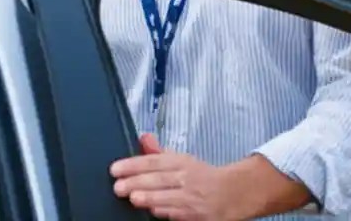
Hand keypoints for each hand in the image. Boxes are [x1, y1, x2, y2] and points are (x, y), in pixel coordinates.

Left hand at [109, 134, 312, 220]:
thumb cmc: (203, 177)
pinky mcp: (199, 216)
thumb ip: (159, 152)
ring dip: (151, 198)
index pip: (154, 160)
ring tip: (134, 198)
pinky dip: (166, 212)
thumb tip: (143, 137)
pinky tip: (153, 211)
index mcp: (181, 162)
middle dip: (138, 182)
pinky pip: (179, 214)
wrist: (235, 194)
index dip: (133, 164)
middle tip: (119, 186)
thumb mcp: (182, 160)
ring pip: (169, 198)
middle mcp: (188, 178)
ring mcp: (194, 198)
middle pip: (160, 179)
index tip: (115, 169)